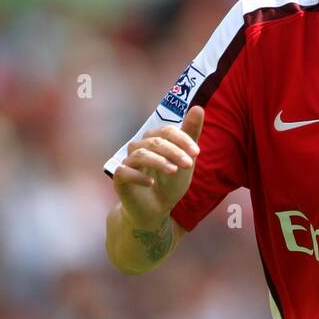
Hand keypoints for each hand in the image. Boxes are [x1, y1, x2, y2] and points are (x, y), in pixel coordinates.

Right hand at [113, 107, 203, 226]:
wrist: (156, 210)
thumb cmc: (169, 184)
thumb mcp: (185, 161)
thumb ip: (190, 135)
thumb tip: (198, 107)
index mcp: (153, 141)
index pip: (166, 132)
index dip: (182, 139)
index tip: (197, 153)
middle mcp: (138, 148)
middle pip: (154, 141)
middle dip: (174, 151)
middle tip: (189, 164)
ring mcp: (128, 162)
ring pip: (140, 154)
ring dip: (158, 162)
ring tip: (173, 172)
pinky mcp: (120, 178)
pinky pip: (125, 171)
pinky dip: (139, 176)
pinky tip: (151, 182)